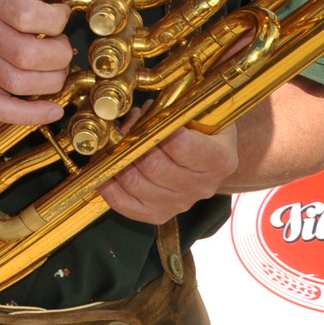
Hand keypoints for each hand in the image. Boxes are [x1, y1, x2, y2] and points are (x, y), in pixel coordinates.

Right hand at [0, 0, 97, 124]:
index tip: (57, 13)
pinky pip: (1, 109)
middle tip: (59, 44)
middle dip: (59, 54)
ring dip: (52, 81)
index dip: (57, 19)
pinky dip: (31, 116)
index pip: (30, 16)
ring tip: (54, 66)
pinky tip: (53, 109)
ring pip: (21, 84)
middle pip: (29, 56)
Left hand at [100, 122, 239, 223]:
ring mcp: (182, 203)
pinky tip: (104, 170)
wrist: (208, 153)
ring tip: (113, 145)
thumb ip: (170, 110)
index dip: (156, 130)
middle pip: (153, 167)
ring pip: (136, 184)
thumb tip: (136, 117)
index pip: (181, 147)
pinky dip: (109, 187)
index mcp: (220, 159)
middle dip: (131, 145)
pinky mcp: (161, 214)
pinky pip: (126, 206)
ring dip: (116, 161)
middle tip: (122, 130)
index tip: (146, 116)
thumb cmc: (198, 126)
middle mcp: (203, 186)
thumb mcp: (196, 111)